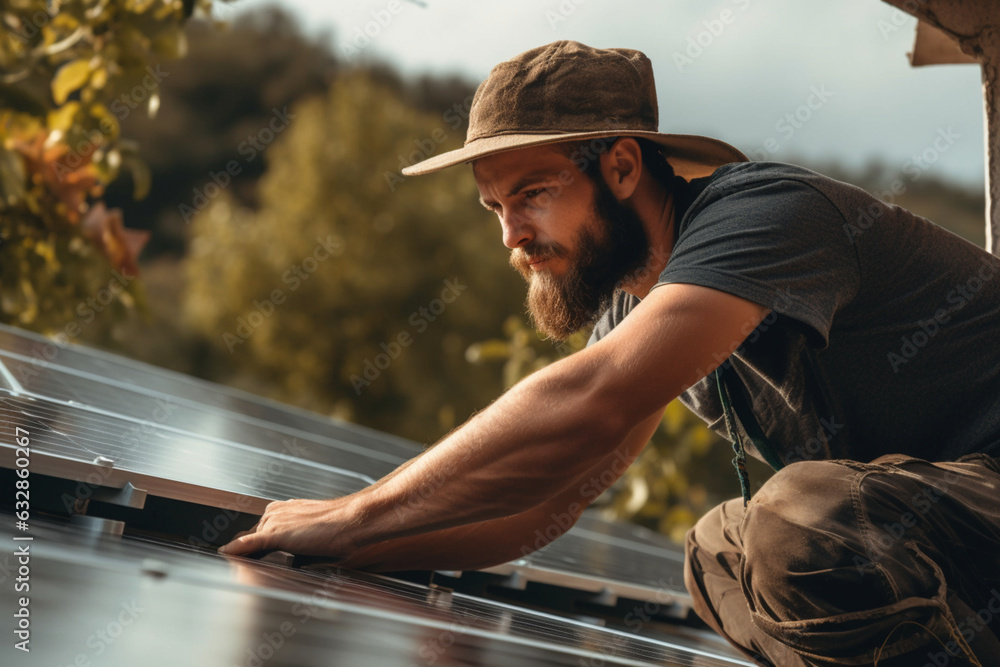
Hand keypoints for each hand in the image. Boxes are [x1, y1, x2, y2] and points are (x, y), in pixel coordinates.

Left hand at [217, 497, 356, 557]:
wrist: (352, 521)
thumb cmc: (341, 528)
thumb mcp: (314, 536)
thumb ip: (297, 547)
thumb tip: (292, 562)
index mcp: (284, 509)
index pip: (260, 531)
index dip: (258, 547)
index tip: (250, 556)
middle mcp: (276, 512)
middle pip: (254, 537)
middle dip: (253, 552)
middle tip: (251, 566)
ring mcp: (275, 521)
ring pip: (251, 543)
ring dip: (247, 555)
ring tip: (246, 567)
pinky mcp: (277, 533)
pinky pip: (251, 543)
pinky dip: (238, 549)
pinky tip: (227, 553)